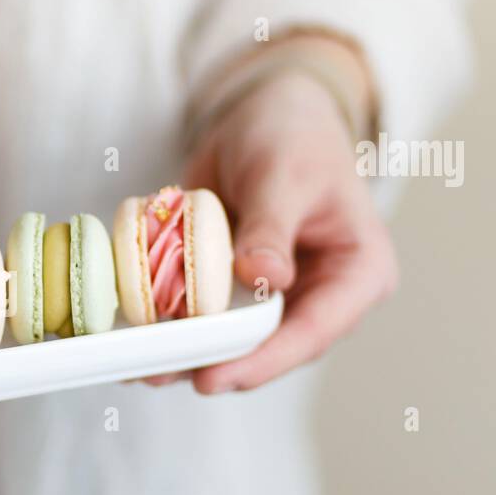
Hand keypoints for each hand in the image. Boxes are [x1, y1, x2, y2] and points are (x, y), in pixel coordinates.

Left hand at [149, 71, 397, 392]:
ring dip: (187, 355)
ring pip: (235, 342)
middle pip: (271, 347)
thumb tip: (264, 277)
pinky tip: (137, 338)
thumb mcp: (284, 174)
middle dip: (217, 365)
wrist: (264, 116)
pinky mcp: (239, 294)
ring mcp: (278, 299)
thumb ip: (272, 226)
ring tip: (140, 366)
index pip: (314, 331)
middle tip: (162, 373)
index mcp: (359, 273)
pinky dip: (175, 328)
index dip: (264, 361)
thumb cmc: (292, 137)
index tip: (215, 378)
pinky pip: (208, 319)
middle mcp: (321, 297)